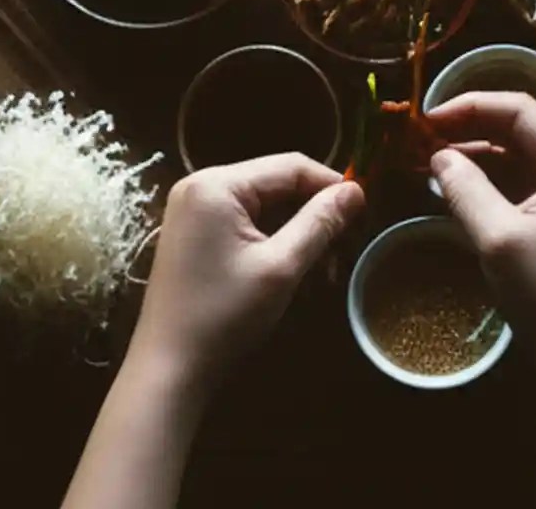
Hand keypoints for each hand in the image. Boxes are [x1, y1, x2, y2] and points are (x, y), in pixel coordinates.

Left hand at [128, 153, 365, 385]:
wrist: (169, 369)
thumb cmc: (225, 315)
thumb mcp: (281, 267)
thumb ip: (319, 223)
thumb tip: (356, 190)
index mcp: (217, 184)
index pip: (290, 166)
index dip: (331, 185)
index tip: (365, 211)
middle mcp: (200, 186)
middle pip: (275, 183)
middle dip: (314, 211)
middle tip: (346, 244)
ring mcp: (192, 211)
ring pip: (262, 205)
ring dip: (296, 229)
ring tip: (324, 262)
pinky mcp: (193, 235)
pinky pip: (243, 222)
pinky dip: (272, 239)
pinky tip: (293, 265)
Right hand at [428, 92, 535, 377]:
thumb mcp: (498, 239)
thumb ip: (465, 188)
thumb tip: (437, 155)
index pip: (518, 110)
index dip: (468, 107)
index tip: (422, 121)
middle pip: (515, 129)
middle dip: (465, 130)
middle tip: (415, 142)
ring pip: (512, 156)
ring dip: (470, 156)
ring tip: (424, 164)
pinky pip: (514, 184)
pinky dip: (482, 182)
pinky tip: (448, 189)